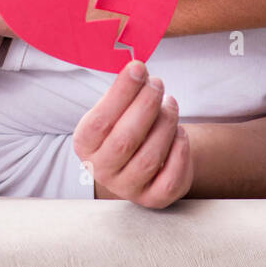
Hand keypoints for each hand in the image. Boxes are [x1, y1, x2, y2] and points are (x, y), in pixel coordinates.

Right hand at [72, 60, 191, 208]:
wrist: (149, 159)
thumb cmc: (129, 125)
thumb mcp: (117, 109)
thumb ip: (123, 92)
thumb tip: (137, 68)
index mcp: (85, 144)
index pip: (100, 120)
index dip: (121, 93)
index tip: (138, 68)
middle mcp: (101, 170)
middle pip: (125, 140)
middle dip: (146, 107)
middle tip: (158, 84)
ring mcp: (127, 188)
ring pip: (149, 158)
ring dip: (164, 125)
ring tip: (170, 104)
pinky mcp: (153, 198)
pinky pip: (170, 178)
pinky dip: (179, 152)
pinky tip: (180, 133)